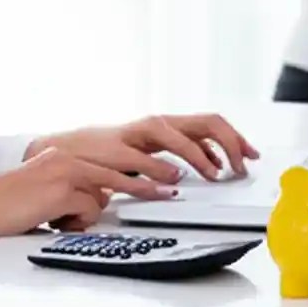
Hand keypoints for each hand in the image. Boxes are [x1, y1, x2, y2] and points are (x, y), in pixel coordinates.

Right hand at [0, 147, 178, 236]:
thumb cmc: (10, 205)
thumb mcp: (50, 192)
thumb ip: (76, 190)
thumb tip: (99, 199)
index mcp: (66, 154)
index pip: (111, 161)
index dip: (139, 171)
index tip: (164, 175)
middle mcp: (69, 157)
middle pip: (120, 169)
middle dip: (148, 181)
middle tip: (172, 188)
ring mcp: (67, 169)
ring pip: (100, 197)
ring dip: (81, 216)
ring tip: (51, 215)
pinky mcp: (63, 187)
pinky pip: (87, 211)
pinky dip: (72, 222)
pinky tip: (47, 218)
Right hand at [29, 114, 260, 182]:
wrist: (54, 153)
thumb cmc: (100, 156)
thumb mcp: (144, 154)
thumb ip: (173, 154)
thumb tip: (206, 162)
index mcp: (161, 126)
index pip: (207, 123)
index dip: (235, 137)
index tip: (252, 154)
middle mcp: (149, 125)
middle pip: (200, 121)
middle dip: (228, 141)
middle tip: (242, 164)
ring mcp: (130, 135)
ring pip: (172, 134)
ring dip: (196, 154)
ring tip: (213, 173)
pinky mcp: (108, 151)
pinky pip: (137, 162)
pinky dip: (157, 174)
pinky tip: (170, 184)